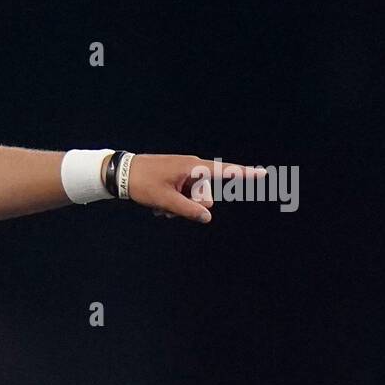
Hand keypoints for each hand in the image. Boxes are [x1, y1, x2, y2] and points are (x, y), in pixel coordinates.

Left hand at [121, 155, 261, 223]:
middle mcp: (192, 168)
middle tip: (169, 206)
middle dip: (191, 206)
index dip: (245, 174)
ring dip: (179, 207)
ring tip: (160, 207)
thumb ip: (188, 210)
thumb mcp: (165, 200)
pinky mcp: (177, 179)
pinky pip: (183, 196)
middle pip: (206, 196)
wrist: (120, 173)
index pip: (224, 171)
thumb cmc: (142, 183)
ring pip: (193, 199)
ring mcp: (184, 174)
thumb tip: (207, 217)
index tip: (264, 174)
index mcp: (193, 167)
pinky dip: (174, 203)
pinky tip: (158, 206)